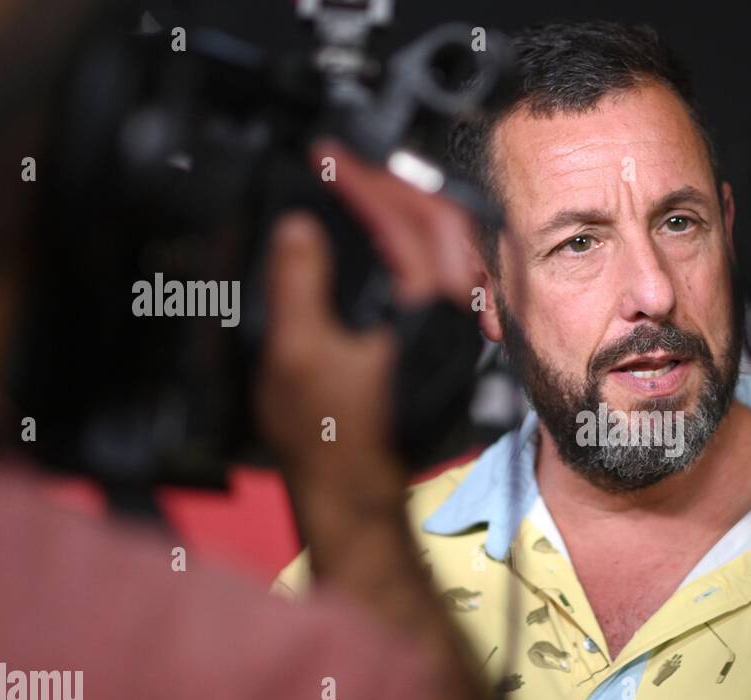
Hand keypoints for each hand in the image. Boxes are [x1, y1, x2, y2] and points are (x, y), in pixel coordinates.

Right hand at [256, 141, 481, 552]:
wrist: (354, 491)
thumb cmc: (329, 440)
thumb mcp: (294, 353)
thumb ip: (297, 281)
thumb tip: (299, 228)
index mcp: (427, 314)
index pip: (404, 221)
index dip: (363, 181)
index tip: (328, 158)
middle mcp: (455, 319)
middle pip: (439, 221)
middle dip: (391, 184)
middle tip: (345, 166)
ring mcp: (456, 331)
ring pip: (448, 245)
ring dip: (407, 210)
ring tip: (360, 191)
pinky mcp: (446, 344)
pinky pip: (442, 272)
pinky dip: (413, 243)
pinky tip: (382, 242)